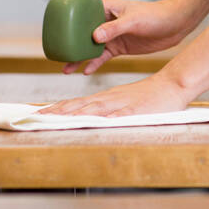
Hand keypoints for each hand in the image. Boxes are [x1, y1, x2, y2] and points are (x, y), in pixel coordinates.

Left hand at [33, 72, 190, 116]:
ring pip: (94, 110)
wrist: (172, 85)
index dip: (56, 109)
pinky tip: (95, 123)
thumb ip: (107, 110)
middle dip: (57, 113)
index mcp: (105, 99)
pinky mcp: (136, 110)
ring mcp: (122, 105)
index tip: (38, 114)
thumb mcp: (123, 102)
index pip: (76, 104)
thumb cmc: (148, 96)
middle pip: (79, 106)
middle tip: (36, 117)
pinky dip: (106, 119)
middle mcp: (109, 100)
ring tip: (56, 120)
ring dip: (74, 115)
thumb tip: (88, 120)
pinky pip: (119, 115)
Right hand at [60, 0, 198, 74]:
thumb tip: (94, 36)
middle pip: (84, 32)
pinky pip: (103, 57)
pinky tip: (86, 72)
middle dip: (71, 43)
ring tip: (66, 69)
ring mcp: (113, 35)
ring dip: (80, 57)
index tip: (56, 29)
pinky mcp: (120, 47)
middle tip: (57, 54)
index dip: (70, 19)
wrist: (174, 25)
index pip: (84, 12)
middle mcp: (107, 21)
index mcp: (108, 8)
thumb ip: (114, 28)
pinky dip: (94, 64)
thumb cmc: (155, 14)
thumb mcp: (133, 20)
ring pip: (91, 47)